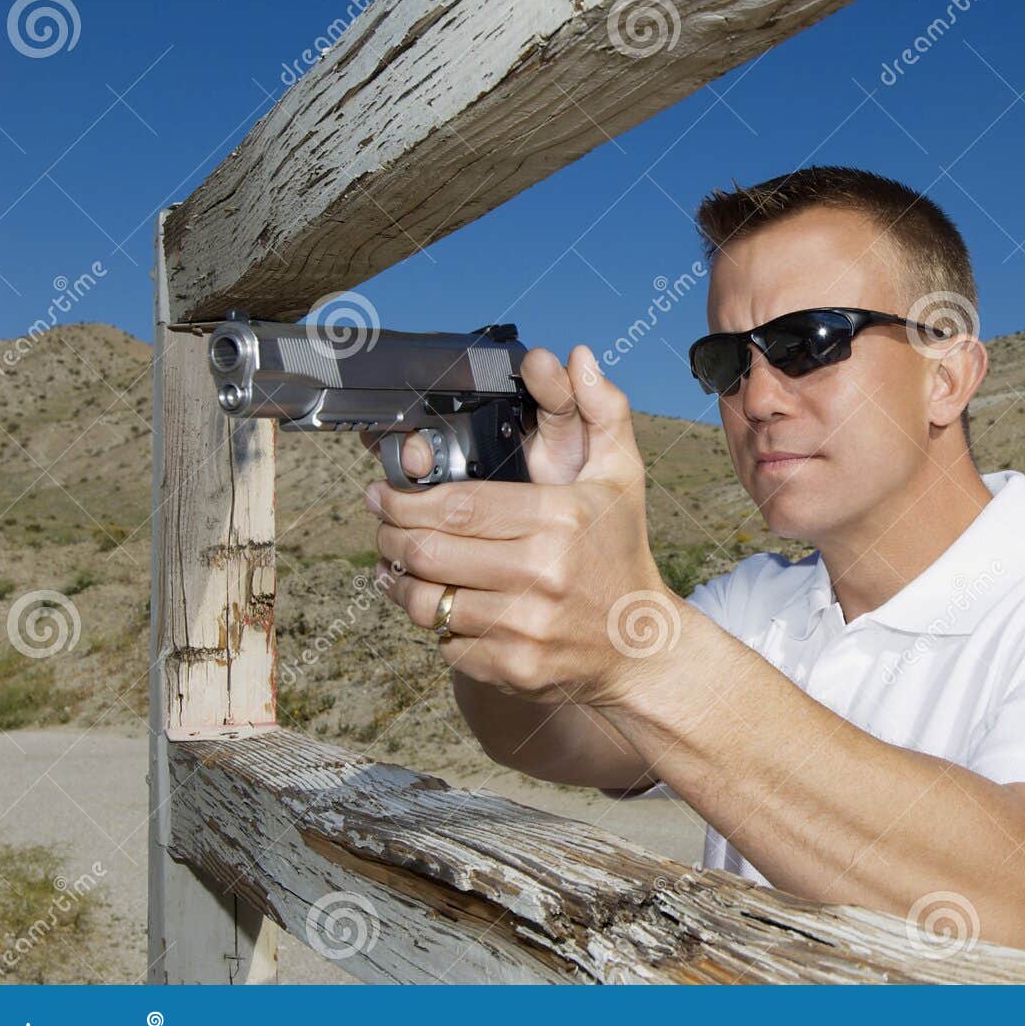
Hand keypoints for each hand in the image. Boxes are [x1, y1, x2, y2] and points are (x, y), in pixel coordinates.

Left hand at [365, 346, 677, 707]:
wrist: (641, 648)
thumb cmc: (621, 553)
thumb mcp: (621, 477)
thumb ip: (602, 411)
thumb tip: (580, 356)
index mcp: (561, 520)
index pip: (458, 506)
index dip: (406, 499)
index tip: (384, 492)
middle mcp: (542, 574)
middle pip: (430, 552)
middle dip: (392, 536)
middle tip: (383, 525)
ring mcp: (526, 627)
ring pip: (428, 602)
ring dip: (399, 583)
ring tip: (395, 567)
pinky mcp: (513, 669)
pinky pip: (446, 642)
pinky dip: (436, 624)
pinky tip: (439, 605)